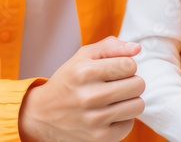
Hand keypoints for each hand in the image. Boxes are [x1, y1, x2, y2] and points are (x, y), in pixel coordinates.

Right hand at [19, 36, 144, 141]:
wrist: (42, 115)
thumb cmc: (68, 81)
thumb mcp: (83, 56)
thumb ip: (111, 46)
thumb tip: (137, 49)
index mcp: (85, 72)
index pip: (130, 65)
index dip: (126, 66)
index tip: (116, 70)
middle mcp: (90, 96)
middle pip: (138, 85)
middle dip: (131, 82)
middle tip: (116, 85)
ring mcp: (95, 120)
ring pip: (138, 105)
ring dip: (130, 101)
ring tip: (115, 99)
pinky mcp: (99, 138)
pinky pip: (130, 125)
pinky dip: (122, 119)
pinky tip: (109, 114)